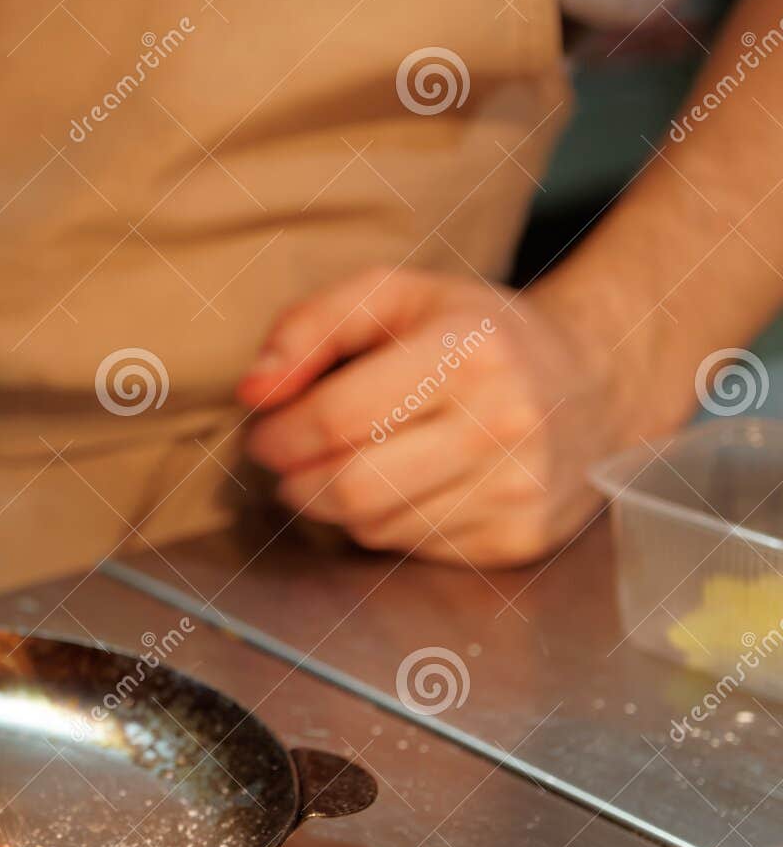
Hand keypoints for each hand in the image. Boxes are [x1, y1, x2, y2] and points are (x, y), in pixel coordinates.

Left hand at [237, 267, 692, 567]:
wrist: (594, 381)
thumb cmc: (473, 334)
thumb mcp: (394, 296)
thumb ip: (310, 326)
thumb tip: (252, 391)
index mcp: (469, 352)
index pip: (335, 417)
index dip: (279, 433)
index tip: (265, 430)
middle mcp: (504, 425)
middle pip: (350, 487)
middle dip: (296, 479)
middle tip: (287, 459)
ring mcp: (518, 490)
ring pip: (373, 527)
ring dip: (336, 504)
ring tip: (349, 464)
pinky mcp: (520, 540)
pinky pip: (409, 550)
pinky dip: (383, 524)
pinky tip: (402, 486)